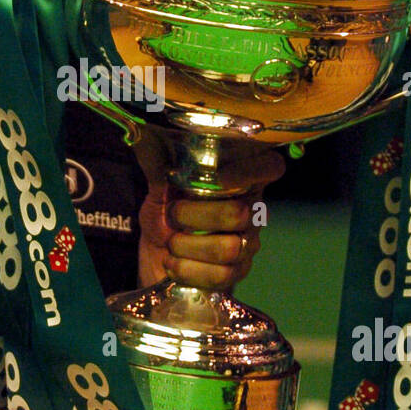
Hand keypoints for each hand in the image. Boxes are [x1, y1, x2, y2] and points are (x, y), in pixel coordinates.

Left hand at [133, 132, 285, 291]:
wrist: (158, 253)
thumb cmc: (167, 210)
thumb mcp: (159, 184)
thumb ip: (157, 160)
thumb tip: (139, 132)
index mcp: (240, 178)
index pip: (271, 166)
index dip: (250, 170)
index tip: (217, 176)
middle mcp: (252, 209)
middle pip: (240, 213)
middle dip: (195, 215)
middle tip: (173, 214)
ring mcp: (247, 243)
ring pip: (229, 248)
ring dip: (188, 246)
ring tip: (170, 241)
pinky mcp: (237, 273)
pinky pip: (220, 276)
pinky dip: (188, 270)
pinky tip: (173, 262)